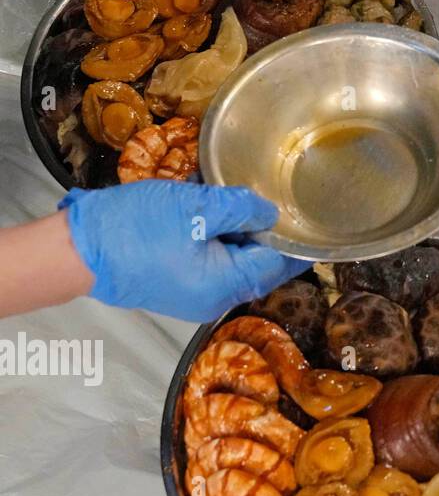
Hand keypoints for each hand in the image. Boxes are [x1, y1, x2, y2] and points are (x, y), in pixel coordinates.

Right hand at [61, 181, 306, 321]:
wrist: (75, 249)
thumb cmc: (134, 228)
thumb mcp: (197, 208)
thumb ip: (242, 210)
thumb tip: (271, 214)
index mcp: (226, 286)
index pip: (278, 263)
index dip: (293, 237)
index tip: (307, 213)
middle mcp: (214, 298)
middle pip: (258, 263)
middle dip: (265, 231)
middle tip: (273, 198)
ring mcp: (194, 293)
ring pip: (233, 259)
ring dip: (238, 230)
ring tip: (240, 197)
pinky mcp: (177, 282)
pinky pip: (209, 258)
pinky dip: (216, 235)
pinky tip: (213, 207)